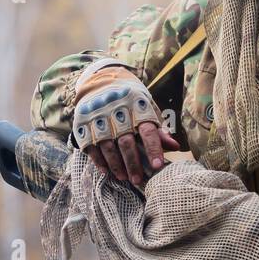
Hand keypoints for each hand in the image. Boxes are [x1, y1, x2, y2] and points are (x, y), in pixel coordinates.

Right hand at [73, 66, 179, 185]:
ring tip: (123, 178)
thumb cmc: (131, 99)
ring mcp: (98, 117)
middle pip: (126, 142)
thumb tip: (175, 146)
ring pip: (107, 146)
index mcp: (137, 106)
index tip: (157, 166)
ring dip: (116, 165)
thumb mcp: (147, 108)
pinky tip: (106, 171)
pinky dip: (99, 160)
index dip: (153, 149)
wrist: (101, 79)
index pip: (147, 130)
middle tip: (138, 180)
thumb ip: (158, 129)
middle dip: (133, 164)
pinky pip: (91, 145)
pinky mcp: (83, 123)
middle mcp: (116, 111)